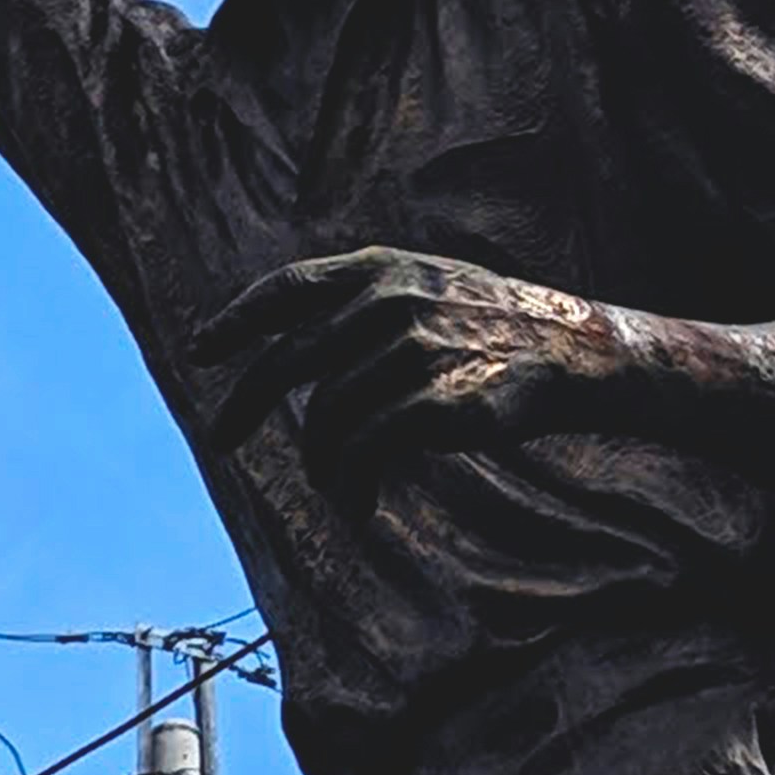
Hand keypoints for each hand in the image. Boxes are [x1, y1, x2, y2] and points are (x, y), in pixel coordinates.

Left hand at [220, 246, 609, 487]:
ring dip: (323, 466)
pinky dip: (351, 485)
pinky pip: (365, 452)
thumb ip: (367, 304)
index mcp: (383, 270)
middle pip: (290, 360)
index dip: (238, 319)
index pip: (290, 289)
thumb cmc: (497, 327)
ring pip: (328, 420)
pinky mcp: (437, 402)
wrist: (575, 352)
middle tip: (220, 437)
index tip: (200, 349)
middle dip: (245, 403)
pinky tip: (359, 504)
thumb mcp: (430, 286)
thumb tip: (295, 353)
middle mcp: (391, 303)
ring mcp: (414, 351)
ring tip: (337, 489)